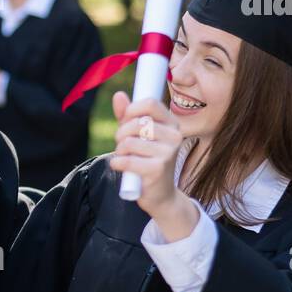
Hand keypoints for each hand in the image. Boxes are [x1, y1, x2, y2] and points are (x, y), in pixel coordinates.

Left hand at [108, 92, 198, 239]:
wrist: (161, 195)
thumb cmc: (147, 161)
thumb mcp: (138, 136)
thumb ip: (127, 116)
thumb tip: (118, 95)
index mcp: (172, 123)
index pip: (150, 103)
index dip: (131, 110)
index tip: (125, 120)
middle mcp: (174, 136)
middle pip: (136, 123)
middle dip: (121, 134)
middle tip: (123, 146)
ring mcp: (168, 153)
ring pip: (129, 142)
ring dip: (119, 151)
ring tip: (125, 158)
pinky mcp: (158, 169)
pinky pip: (127, 160)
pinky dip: (117, 163)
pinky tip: (121, 167)